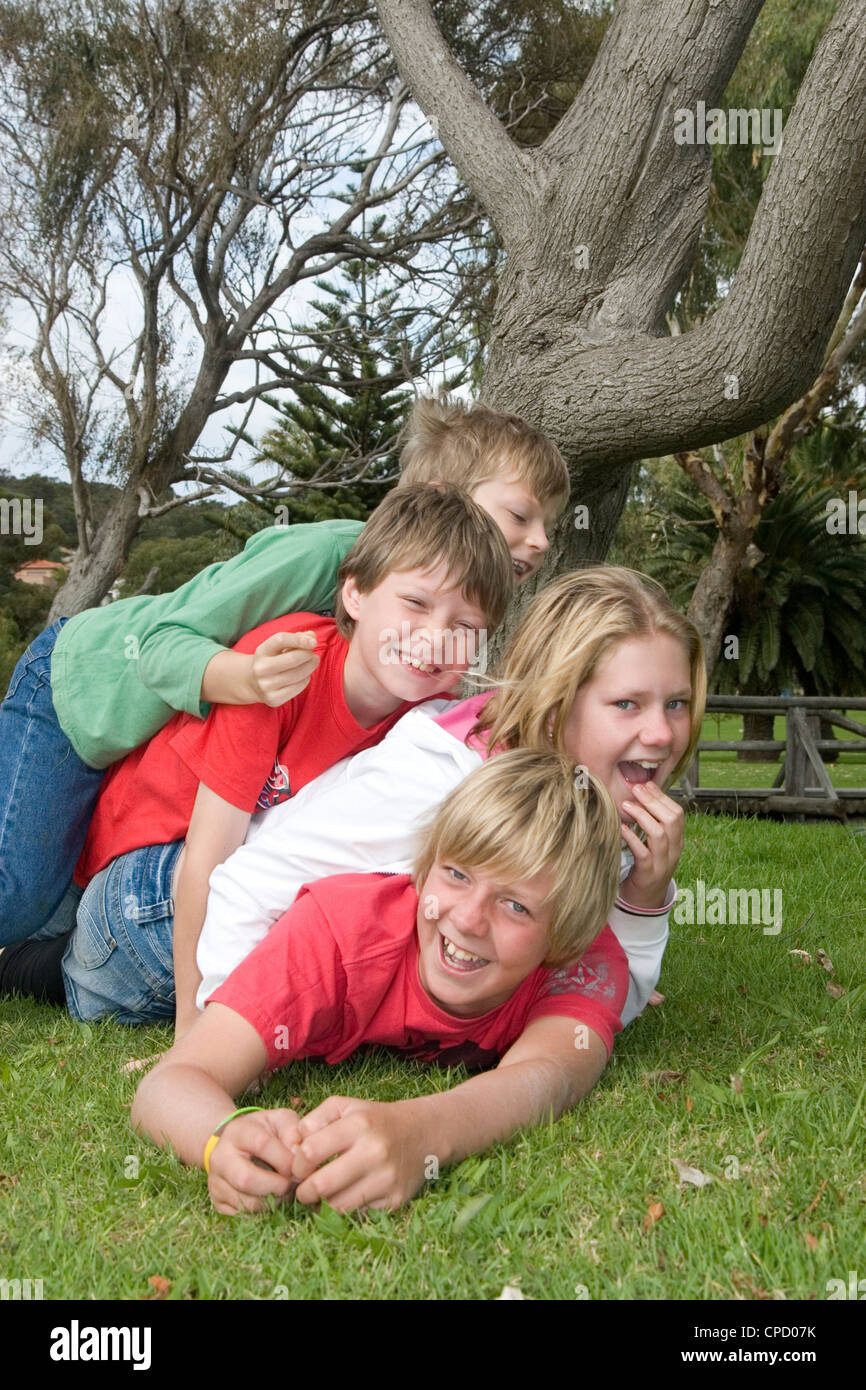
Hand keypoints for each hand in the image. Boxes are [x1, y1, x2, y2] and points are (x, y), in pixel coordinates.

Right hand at [207, 1108, 301, 1213]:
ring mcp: (216, 1182)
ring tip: (284, 1192)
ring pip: (246, 1203)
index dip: (284, 1159)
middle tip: (292, 1184)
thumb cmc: (262, 1132)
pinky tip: (270, 1199)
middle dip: (277, 1186)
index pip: (261, 1144)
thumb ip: (292, 1131)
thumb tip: (298, 1154)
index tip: (299, 1167)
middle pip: (246, 1179)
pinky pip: (242, 1216)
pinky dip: (262, 1213)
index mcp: (237, 1132)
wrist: (232, 1145)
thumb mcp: (278, 1121)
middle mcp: (220, 1158)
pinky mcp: (217, 1203)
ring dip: (273, 1202)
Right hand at [249, 631, 318, 706]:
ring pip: (298, 674)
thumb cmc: (273, 659)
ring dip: (310, 666)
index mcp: (262, 651)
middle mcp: (260, 668)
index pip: (280, 640)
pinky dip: (305, 679)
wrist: (253, 682)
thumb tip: (311, 636)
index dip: (299, 639)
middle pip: (293, 658)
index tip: (313, 641)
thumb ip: (297, 638)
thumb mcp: (279, 647)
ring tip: (312, 662)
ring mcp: (266, 685)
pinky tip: (303, 676)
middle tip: (312, 654)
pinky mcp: (273, 699)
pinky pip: (298, 687)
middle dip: (308, 654)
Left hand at [289, 1096, 428, 1212]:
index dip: (296, 1164)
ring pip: (337, 1207)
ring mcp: (386, 1179)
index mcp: (359, 1124)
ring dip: (321, 1206)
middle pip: (321, 1185)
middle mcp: (374, 1152)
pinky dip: (345, 1210)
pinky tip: (343, 1198)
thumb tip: (292, 1146)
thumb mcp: (345, 1106)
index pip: (310, 1152)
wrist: (422, 1133)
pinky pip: (357, 1214)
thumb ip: (313, 1119)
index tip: (298, 1168)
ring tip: (318, 1197)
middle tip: (302, 1190)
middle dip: (303, 1192)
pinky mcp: (395, 1200)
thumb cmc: (374, 1119)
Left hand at [618, 780, 683, 909]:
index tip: (645, 784)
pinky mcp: (648, 874)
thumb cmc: (647, 865)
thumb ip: (651, 823)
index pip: (677, 813)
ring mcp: (662, 863)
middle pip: (672, 820)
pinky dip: (632, 838)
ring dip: (643, 816)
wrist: (646, 900)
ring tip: (626, 805)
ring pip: (660, 834)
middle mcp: (674, 851)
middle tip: (635, 789)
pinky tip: (621, 828)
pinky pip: (642, 853)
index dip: (661, 797)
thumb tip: (639, 794)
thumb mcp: (654, 844)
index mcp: (677, 841)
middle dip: (654, 801)